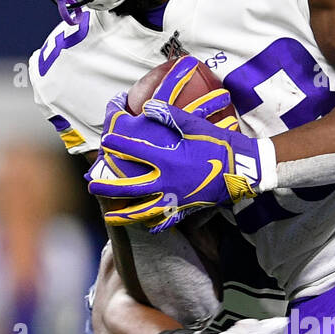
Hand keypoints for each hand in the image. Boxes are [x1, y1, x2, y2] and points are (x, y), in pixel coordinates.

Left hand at [86, 88, 276, 231]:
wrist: (242, 169)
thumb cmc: (218, 144)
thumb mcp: (194, 124)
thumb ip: (168, 115)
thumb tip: (146, 106)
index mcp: (166, 158)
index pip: (132, 149)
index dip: (116, 143)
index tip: (105, 140)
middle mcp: (166, 181)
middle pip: (128, 186)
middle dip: (107, 185)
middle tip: (91, 184)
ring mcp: (175, 198)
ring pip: (143, 210)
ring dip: (124, 214)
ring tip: (109, 215)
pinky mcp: (186, 208)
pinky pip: (167, 221)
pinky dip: (155, 226)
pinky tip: (146, 227)